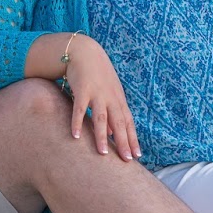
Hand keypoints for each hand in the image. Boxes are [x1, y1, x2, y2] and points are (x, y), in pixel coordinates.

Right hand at [62, 36, 140, 161]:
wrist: (85, 52)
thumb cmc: (97, 75)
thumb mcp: (109, 92)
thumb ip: (112, 112)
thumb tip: (113, 134)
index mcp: (118, 99)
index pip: (129, 122)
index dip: (133, 138)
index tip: (137, 155)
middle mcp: (111, 98)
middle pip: (120, 123)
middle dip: (124, 142)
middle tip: (126, 160)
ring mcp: (97, 94)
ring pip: (102, 118)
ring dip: (103, 136)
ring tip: (103, 153)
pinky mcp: (83, 90)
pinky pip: (80, 109)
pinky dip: (78, 122)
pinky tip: (76, 136)